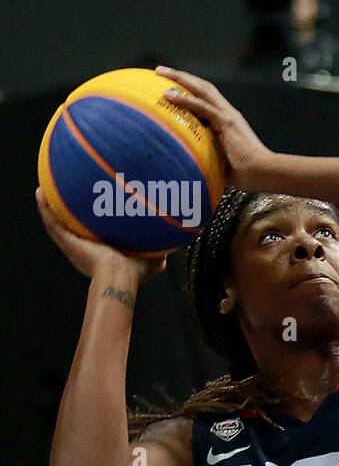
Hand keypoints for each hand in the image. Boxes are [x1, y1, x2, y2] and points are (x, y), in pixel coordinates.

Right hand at [36, 188, 165, 281]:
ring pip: (57, 222)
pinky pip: (51, 222)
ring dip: (50, 206)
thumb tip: (171, 251)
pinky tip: (40, 192)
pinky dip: (44, 208)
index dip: (89, 223)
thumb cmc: (134, 275)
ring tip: (44, 188)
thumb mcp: (150, 262)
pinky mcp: (66, 242)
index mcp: (98, 253)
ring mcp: (72, 245)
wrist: (120, 276)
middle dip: (66, 212)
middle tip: (64, 195)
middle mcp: (83, 248)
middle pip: (71, 226)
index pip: (91, 234)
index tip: (90, 209)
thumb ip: (159, 255)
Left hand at [154, 66, 272, 190]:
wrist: (263, 173)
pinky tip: (168, 95)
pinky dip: (184, 99)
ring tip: (161, 72)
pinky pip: (201, 106)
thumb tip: (191, 166)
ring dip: (180, 79)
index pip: (208, 98)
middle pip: (203, 87)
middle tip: (162, 71)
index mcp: (229, 121)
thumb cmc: (246, 174)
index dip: (191, 89)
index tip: (173, 86)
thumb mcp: (223, 163)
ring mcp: (228, 116)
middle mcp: (228, 114)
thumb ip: (208, 158)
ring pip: (201, 89)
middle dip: (182, 76)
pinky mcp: (226, 122)